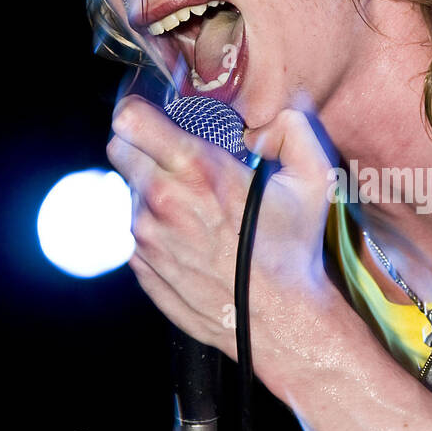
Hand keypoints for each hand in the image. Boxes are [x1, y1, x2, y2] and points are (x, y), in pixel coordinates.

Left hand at [106, 97, 343, 401]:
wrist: (281, 320)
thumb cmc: (295, 250)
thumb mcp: (314, 180)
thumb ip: (294, 128)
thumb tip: (274, 110)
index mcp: (198, 170)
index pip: (130, 119)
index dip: (138, 110)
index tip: (153, 113)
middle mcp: (162, 201)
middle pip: (117, 148)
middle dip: (139, 143)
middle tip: (170, 153)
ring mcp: (146, 238)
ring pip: (128, 191)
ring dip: (151, 189)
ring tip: (193, 206)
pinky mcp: (143, 267)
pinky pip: (136, 232)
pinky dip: (156, 227)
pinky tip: (192, 238)